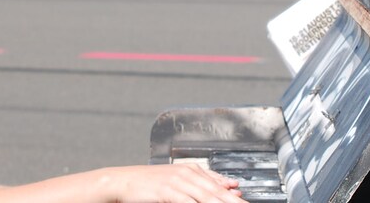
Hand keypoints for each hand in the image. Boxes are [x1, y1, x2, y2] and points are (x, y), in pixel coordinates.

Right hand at [95, 163, 245, 202]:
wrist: (122, 182)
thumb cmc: (148, 185)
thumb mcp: (177, 181)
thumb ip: (203, 182)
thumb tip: (230, 186)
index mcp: (192, 170)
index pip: (220, 185)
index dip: (235, 197)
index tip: (246, 202)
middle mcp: (188, 174)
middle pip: (217, 192)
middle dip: (233, 202)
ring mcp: (179, 182)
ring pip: (207, 197)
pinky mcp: (169, 191)